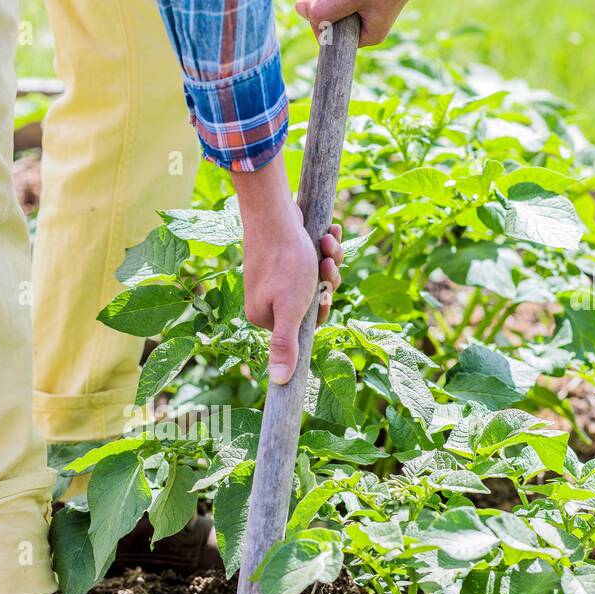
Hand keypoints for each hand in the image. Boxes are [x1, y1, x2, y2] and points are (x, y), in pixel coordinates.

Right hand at [233, 154, 343, 384]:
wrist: (275, 211)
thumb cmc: (286, 261)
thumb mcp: (292, 310)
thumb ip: (286, 346)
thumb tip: (279, 382)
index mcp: (265, 317)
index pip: (306, 326)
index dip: (321, 309)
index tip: (322, 294)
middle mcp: (268, 299)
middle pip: (312, 301)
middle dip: (327, 282)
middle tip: (324, 264)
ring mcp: (276, 277)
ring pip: (315, 278)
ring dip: (329, 260)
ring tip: (326, 241)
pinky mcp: (284, 256)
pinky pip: (312, 259)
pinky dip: (323, 246)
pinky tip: (328, 231)